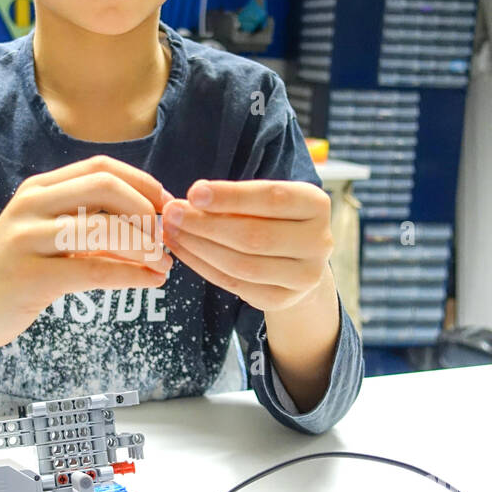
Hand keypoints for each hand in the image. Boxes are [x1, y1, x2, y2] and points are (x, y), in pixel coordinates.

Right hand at [0, 155, 172, 350]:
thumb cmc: (11, 274)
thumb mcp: (46, 237)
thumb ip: (87, 225)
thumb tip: (147, 225)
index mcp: (38, 190)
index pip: (100, 167)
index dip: (141, 182)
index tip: (166, 206)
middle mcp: (32, 205)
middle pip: (105, 185)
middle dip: (146, 208)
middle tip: (167, 234)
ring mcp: (29, 239)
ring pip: (104, 227)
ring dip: (145, 245)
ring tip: (165, 263)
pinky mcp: (32, 276)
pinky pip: (95, 269)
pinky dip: (132, 275)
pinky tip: (151, 282)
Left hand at [161, 178, 332, 313]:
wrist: (296, 261)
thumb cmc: (273, 219)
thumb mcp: (265, 201)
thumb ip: (237, 198)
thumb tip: (195, 197)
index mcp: (316, 205)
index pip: (272, 198)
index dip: (231, 196)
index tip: (194, 192)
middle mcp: (319, 242)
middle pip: (254, 236)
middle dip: (206, 224)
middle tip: (173, 213)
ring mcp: (304, 276)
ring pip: (242, 264)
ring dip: (199, 247)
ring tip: (172, 231)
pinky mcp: (282, 299)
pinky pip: (234, 284)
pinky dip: (203, 266)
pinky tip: (183, 250)